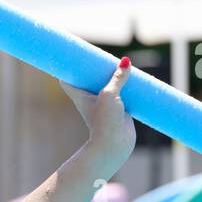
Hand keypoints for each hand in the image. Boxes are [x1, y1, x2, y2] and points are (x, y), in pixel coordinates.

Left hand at [61, 57, 134, 177]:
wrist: (115, 144)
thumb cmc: (105, 121)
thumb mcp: (110, 94)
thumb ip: (117, 78)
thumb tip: (125, 61)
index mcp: (80, 95)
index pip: (67, 80)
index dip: (68, 69)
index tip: (72, 57)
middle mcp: (90, 99)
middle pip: (88, 80)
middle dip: (94, 70)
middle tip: (100, 56)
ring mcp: (104, 105)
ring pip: (106, 87)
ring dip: (113, 78)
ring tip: (120, 65)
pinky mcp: (118, 110)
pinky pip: (121, 94)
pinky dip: (126, 87)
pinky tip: (134, 79)